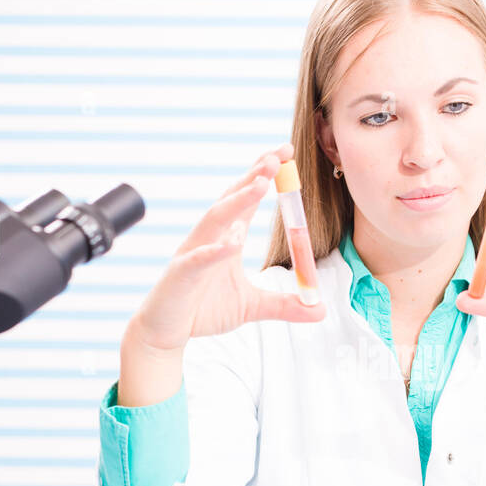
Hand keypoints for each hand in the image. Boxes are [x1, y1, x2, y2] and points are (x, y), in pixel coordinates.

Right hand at [129, 143, 325, 353]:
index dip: (263, 175)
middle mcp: (209, 238)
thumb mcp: (252, 306)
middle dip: (254, 175)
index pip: (246, 199)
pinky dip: (213, 250)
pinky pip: (197, 259)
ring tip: (260, 184)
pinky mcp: (181, 275)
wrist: (166, 332)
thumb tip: (319, 309)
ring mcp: (193, 253)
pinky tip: (231, 242)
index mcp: (226, 238)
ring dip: (237, 201)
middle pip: (232, 199)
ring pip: (215, 220)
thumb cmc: (203, 310)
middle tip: (277, 157)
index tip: (286, 154)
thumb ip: (284, 305)